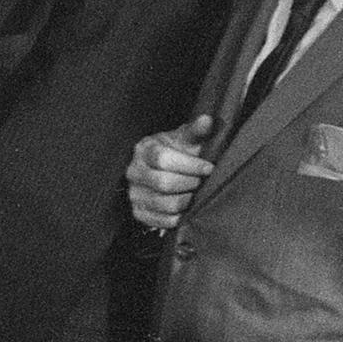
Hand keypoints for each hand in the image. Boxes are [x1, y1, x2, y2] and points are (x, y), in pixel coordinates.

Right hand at [127, 114, 215, 231]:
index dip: (190, 165)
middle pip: (163, 182)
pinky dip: (178, 217)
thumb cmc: (175, 153)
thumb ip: (196, 131)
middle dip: (190, 183)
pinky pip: (161, 221)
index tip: (209, 167)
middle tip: (201, 181)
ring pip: (163, 203)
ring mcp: (134, 193)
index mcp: (144, 150)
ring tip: (194, 194)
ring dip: (186, 201)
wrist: (159, 170)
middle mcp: (133, 171)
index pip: (163, 159)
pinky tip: (186, 207)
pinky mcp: (138, 212)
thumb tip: (208, 119)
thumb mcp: (184, 139)